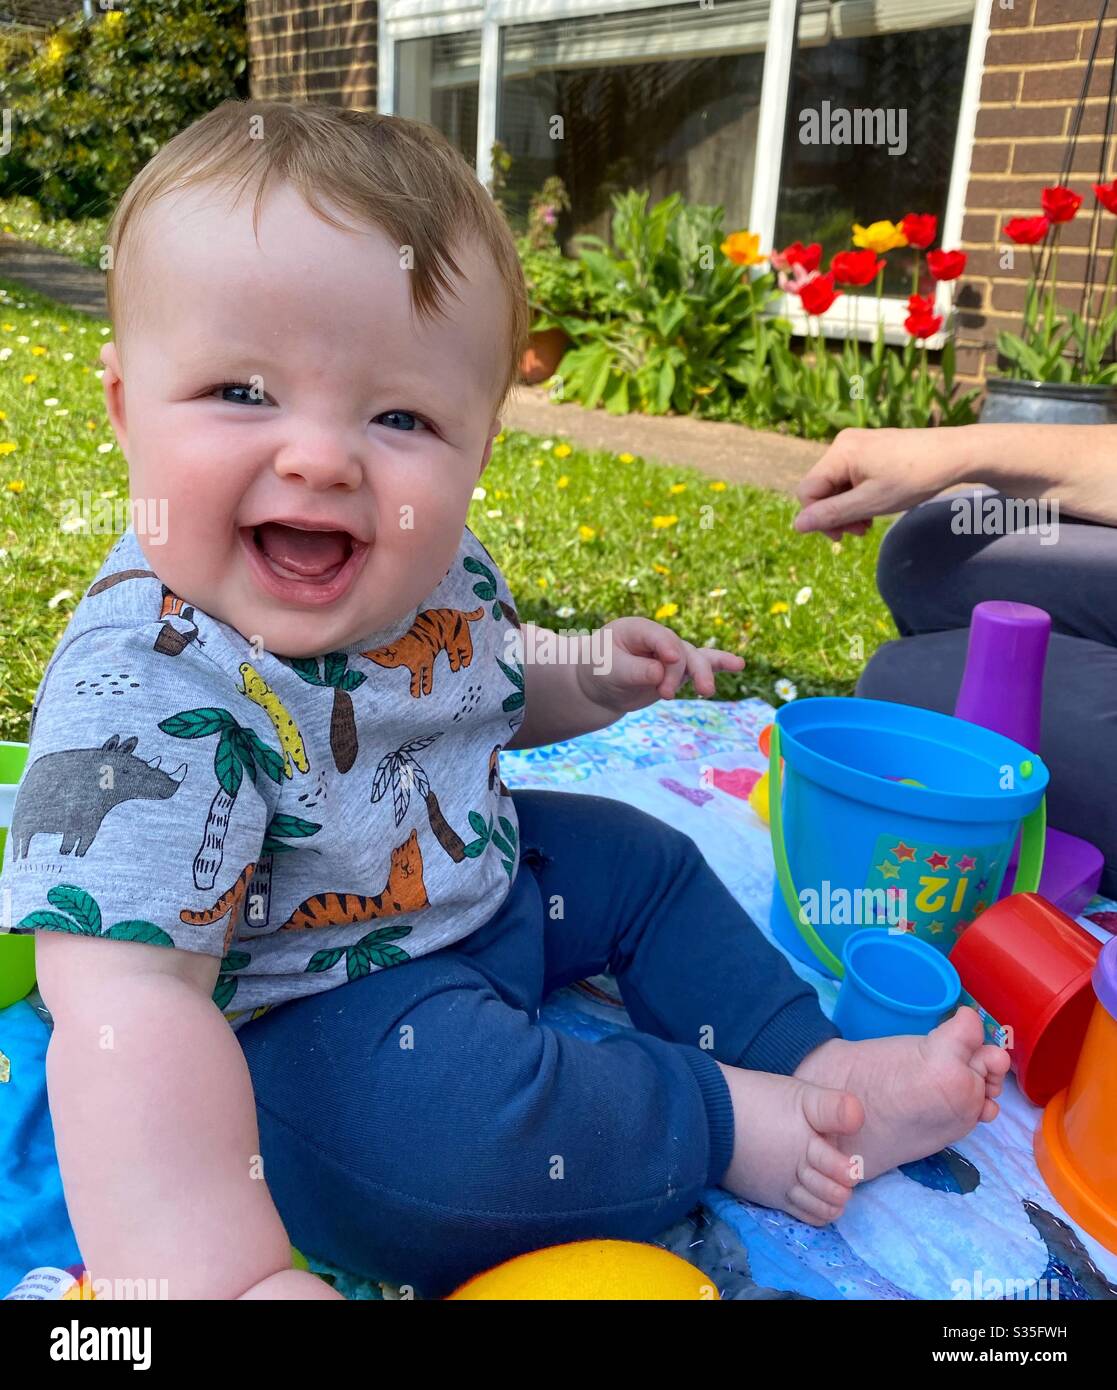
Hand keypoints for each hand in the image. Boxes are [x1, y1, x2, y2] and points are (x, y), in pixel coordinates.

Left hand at [578, 617, 744, 715]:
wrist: (598, 685)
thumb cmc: (599, 670)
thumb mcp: (610, 669)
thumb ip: (635, 670)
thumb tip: (660, 674)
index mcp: (637, 629)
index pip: (658, 636)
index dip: (666, 648)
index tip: (669, 661)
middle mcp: (659, 638)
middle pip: (679, 651)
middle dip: (680, 672)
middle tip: (667, 695)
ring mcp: (671, 654)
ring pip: (693, 660)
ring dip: (702, 674)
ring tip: (707, 691)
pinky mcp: (679, 670)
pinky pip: (701, 665)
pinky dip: (719, 665)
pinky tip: (739, 665)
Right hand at [794, 426, 968, 539]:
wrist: (955, 454)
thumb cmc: (915, 478)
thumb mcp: (871, 502)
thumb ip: (832, 514)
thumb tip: (797, 525)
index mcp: (840, 453)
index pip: (808, 491)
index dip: (818, 518)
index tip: (843, 537)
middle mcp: (843, 444)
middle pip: (821, 488)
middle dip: (836, 514)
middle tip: (860, 532)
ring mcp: (857, 445)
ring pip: (836, 485)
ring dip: (848, 508)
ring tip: (870, 521)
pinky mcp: (870, 449)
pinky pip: (851, 477)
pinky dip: (858, 496)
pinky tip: (875, 506)